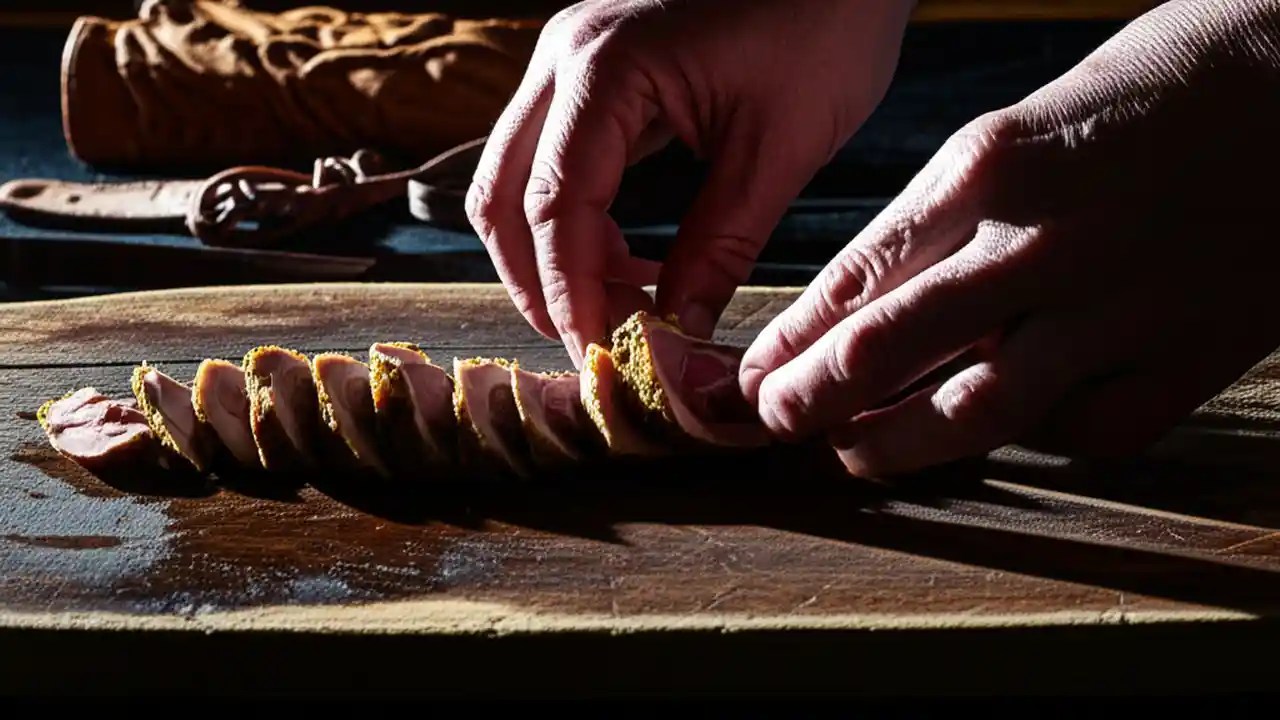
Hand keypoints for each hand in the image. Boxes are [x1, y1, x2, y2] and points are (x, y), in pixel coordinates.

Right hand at [465, 0, 914, 365]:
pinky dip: (574, 223)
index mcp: (606, 68)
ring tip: (621, 307)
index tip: (600, 356)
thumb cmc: (825, 24)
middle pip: (502, 195)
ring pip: (513, 180)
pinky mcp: (589, 75)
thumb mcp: (779, 148)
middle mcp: (564, 57)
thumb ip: (720, 246)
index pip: (554, 205)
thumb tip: (677, 331)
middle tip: (595, 345)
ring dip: (550, 255)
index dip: (570, 293)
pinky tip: (629, 260)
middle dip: (538, 282)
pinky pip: (549, 162)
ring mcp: (568, 61)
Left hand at [741, 0, 1279, 476]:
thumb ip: (953, 215)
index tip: (757, 372)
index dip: (792, 339)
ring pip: (977, 410)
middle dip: (811, 398)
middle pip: (889, 349)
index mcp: (990, 165)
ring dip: (899, 443)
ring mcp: (1119, 305)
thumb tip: (875, 298)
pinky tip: (1017, 425)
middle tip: (774, 420)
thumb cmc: (1161, 89)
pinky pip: (1090, 429)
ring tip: (855, 453)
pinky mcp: (1194, 352)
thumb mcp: (1030, 123)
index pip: (856, 277)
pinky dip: (1044, 435)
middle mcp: (1042, 242)